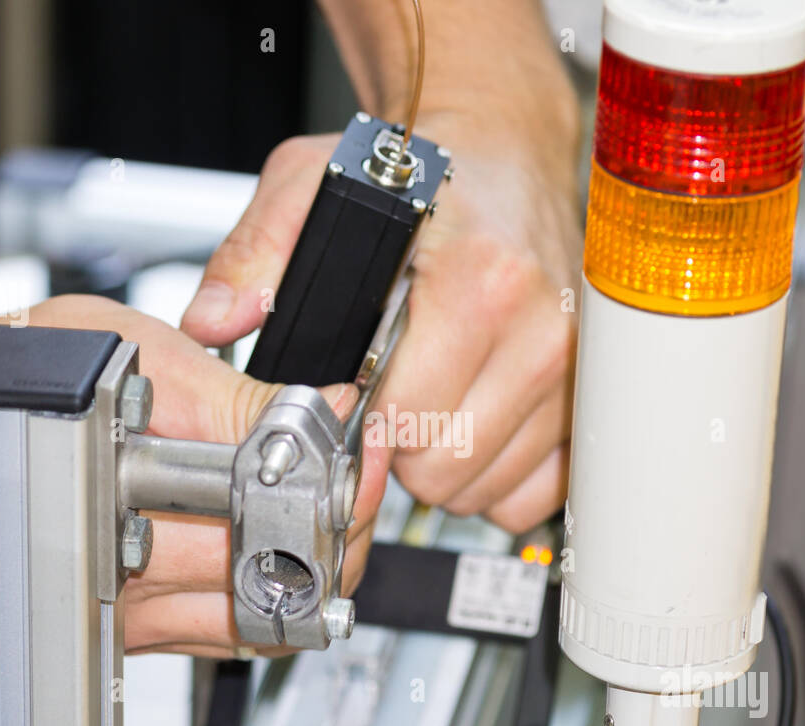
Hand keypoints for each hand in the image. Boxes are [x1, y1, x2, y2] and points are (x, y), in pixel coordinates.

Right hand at [28, 296, 387, 656]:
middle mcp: (134, 565)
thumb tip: (329, 407)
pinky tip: (296, 549)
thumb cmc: (36, 377)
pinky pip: (240, 631)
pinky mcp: (144, 627)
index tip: (369, 454)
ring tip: (335, 512)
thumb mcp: (149, 357)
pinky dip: (283, 593)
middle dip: (347, 528)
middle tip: (362, 482)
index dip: (345, 484)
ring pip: (275, 615)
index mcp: (141, 491)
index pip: (279, 508)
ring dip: (322, 566)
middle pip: (290, 575)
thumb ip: (247, 395)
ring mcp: (140, 606)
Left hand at [180, 113, 582, 533]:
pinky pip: (534, 495)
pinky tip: (474, 425)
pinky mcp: (590, 403)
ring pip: (487, 491)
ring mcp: (576, 373)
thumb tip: (215, 321)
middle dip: (401, 451)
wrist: (505, 152)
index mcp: (479, 283)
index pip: (408, 423)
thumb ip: (257, 254)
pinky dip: (497, 477)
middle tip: (390, 399)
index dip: (361, 425)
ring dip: (446, 465)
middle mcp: (541, 332)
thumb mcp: (314, 183)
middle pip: (446, 470)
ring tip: (433, 401)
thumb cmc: (422, 173)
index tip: (353, 396)